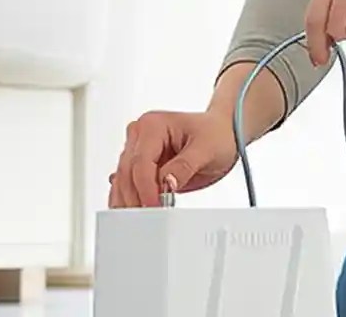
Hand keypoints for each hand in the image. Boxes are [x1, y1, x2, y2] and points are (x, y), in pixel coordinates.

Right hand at [108, 109, 237, 207]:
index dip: (146, 188)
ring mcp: (138, 149)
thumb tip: (167, 183)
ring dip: (129, 200)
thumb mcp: (206, 150)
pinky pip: (128, 182)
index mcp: (153, 125)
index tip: (154, 206)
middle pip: (127, 172)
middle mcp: (140, 135)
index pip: (141, 161)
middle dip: (135, 197)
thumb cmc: (216, 134)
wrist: (223, 133)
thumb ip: (184, 167)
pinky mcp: (141, 164)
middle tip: (148, 219)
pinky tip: (132, 210)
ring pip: (123, 179)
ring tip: (140, 220)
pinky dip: (129, 198)